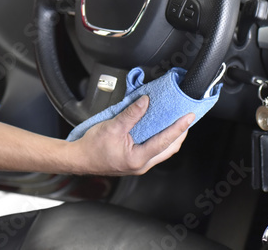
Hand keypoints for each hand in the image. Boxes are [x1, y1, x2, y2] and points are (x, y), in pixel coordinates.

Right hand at [73, 96, 192, 175]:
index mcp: (138, 158)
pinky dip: (160, 140)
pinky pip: (154, 150)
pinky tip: (159, 129)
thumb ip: (131, 114)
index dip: (179, 127)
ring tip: (176, 122)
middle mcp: (141, 164)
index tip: (188, 117)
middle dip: (180, 134)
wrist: (79, 158)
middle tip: (186, 119)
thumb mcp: (112, 126)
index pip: (165, 141)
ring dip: (171, 137)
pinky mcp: (134, 161)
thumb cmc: (92, 147)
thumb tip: (145, 102)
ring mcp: (139, 164)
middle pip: (169, 149)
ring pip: (163, 151)